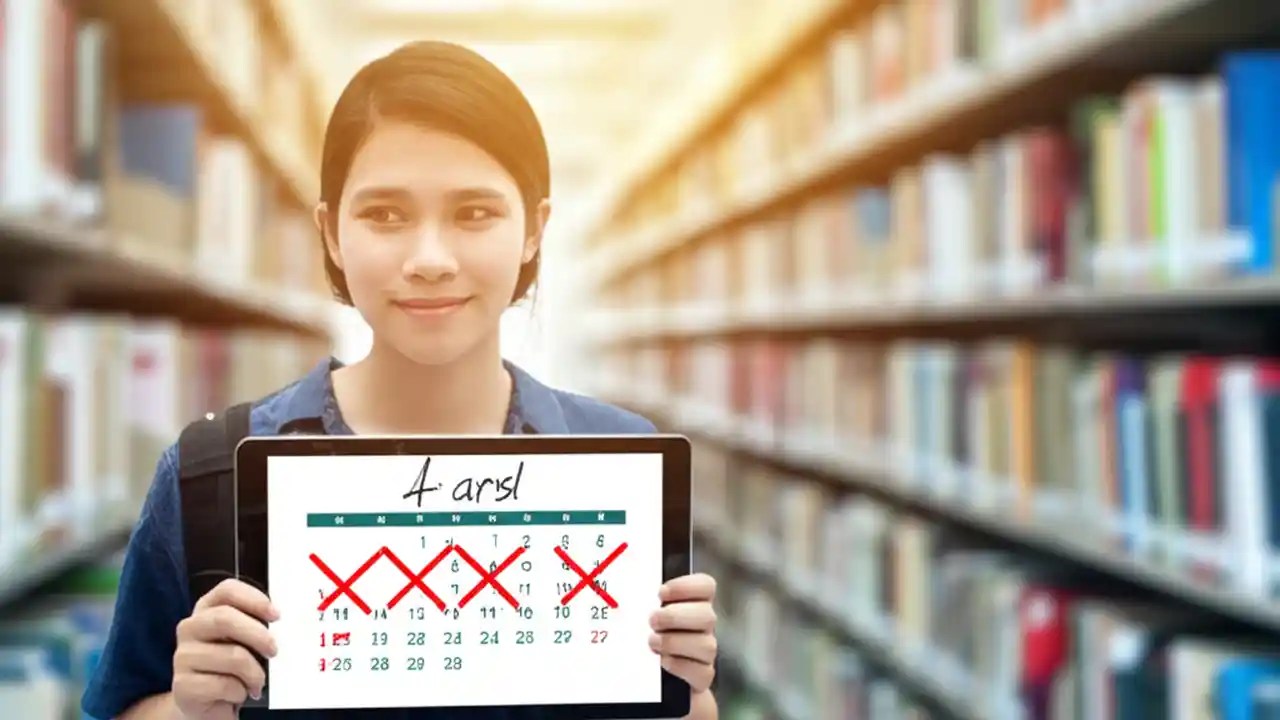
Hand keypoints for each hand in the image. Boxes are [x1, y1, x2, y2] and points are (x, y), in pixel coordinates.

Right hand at [172, 579, 279, 719]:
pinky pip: (224, 684)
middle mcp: (190, 628)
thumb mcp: (243, 641)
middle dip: (258, 634)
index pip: (227, 591)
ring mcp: (183, 656)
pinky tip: (238, 694)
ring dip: (255, 673)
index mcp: (207, 610)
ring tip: (256, 682)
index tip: (276, 615)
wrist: (206, 703)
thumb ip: (256, 626)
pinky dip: (241, 692)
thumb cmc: (230, 667)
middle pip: (225, 619)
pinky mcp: (183, 685)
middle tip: (274, 650)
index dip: (254, 599)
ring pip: (232, 656)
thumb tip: (280, 622)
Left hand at [649, 573, 717, 692]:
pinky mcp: (701, 675)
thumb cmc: (641, 630)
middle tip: (652, 619)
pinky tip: (662, 661)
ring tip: (652, 642)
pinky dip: (680, 665)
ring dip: (676, 642)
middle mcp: (703, 625)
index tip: (661, 592)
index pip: (706, 586)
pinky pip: (701, 671)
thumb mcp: (639, 609)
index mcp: (694, 601)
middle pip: (707, 615)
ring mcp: (705, 651)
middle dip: (676, 616)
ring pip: (707, 645)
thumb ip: (639, 597)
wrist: (648, 674)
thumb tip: (613, 584)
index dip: (687, 586)